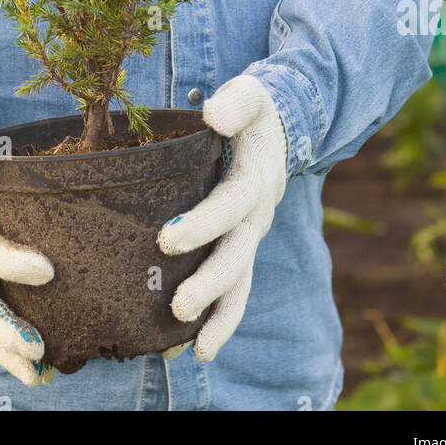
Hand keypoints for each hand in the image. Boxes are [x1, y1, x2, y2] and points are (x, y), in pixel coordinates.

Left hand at [157, 74, 287, 361]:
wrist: (278, 131)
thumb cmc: (249, 112)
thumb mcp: (249, 95)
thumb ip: (235, 102)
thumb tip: (212, 114)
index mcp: (255, 177)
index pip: (230, 204)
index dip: (202, 223)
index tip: (167, 237)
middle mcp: (257, 215)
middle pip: (237, 256)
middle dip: (209, 283)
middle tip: (177, 306)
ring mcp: (250, 238)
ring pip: (241, 285)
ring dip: (218, 317)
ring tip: (193, 349)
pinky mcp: (240, 250)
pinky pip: (234, 292)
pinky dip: (217, 322)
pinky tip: (190, 349)